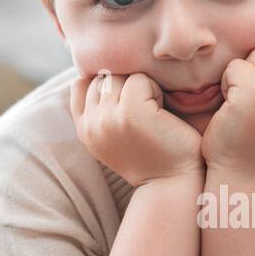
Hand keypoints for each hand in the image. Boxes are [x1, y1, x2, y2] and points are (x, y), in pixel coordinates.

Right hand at [69, 71, 203, 186]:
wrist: (173, 183)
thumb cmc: (152, 154)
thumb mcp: (114, 133)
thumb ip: (98, 108)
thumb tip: (88, 72)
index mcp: (83, 130)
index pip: (80, 84)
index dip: (106, 84)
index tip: (127, 101)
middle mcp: (90, 125)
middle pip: (102, 77)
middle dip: (124, 85)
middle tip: (144, 109)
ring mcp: (108, 119)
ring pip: (119, 75)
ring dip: (139, 86)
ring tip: (152, 111)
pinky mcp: (130, 113)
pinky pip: (139, 79)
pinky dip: (155, 89)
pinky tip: (161, 113)